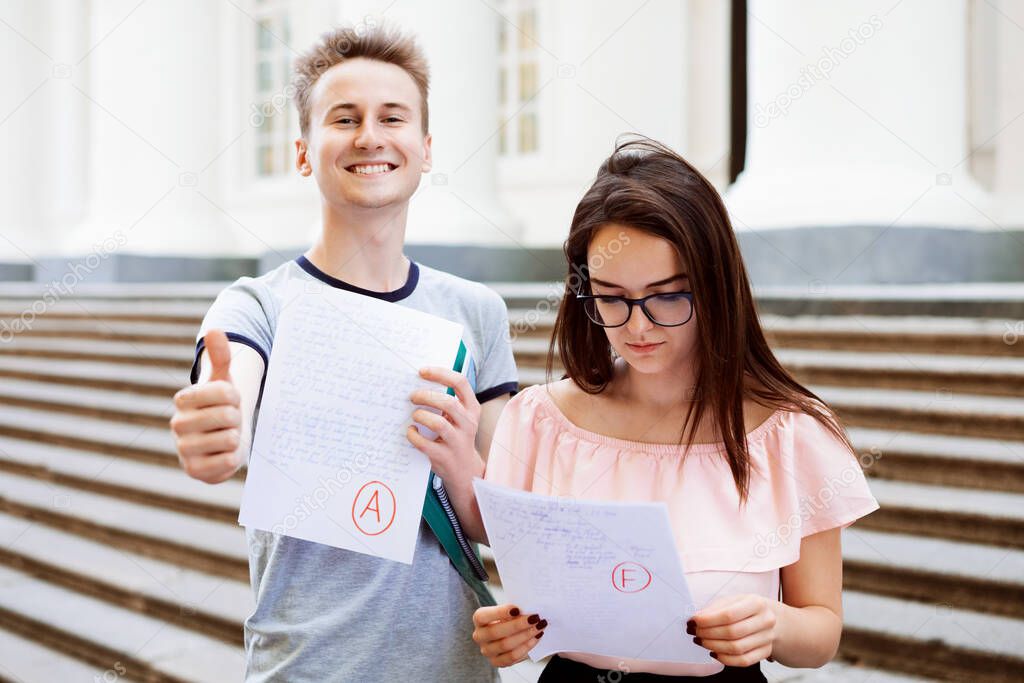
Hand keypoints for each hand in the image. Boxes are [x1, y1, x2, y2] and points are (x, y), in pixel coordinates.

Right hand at [170, 330, 242, 482]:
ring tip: (225, 437)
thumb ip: (220, 356)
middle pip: (228, 416)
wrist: (222, 440)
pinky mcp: (193, 471)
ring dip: (235, 438)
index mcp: (183, 399)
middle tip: (228, 421)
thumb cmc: (222, 407)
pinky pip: (227, 462)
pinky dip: (232, 458)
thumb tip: (215, 330)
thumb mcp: (223, 381)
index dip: (235, 397)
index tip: (228, 400)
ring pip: (229, 438)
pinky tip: (223, 454)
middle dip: (236, 419)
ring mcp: (183, 449)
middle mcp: (177, 424)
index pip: (224, 391)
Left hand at [406, 366, 482, 486]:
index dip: (440, 373)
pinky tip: (411, 432)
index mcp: (472, 408)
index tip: (422, 371)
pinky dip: (414, 436)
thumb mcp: (459, 417)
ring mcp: (458, 441)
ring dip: (421, 416)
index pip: (460, 382)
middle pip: (448, 402)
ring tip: (415, 415)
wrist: (465, 470)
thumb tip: (418, 383)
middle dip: (426, 396)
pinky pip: (425, 444)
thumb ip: (446, 401)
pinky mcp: (445, 457)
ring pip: (439, 424)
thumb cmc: (455, 436)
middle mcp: (468, 423)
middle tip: (412, 396)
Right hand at [472, 604, 546, 666]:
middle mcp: (479, 636)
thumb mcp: (508, 609)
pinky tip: (536, 638)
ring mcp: (487, 651)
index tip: (518, 609)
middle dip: (518, 625)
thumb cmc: (508, 617)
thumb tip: (529, 609)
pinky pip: (512, 657)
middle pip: (496, 632)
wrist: (507, 631)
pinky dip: (526, 647)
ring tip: (539, 627)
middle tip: (535, 618)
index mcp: (479, 619)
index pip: (483, 616)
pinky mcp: (497, 662)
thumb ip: (515, 609)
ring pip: (505, 646)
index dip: (500, 612)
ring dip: (525, 636)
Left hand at [687, 594, 776, 666]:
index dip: (708, 620)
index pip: (729, 615)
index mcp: (757, 603)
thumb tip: (697, 619)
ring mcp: (768, 638)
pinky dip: (725, 659)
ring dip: (713, 646)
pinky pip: (743, 661)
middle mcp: (766, 621)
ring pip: (736, 648)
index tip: (693, 621)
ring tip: (700, 641)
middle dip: (708, 634)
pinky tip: (713, 652)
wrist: (770, 618)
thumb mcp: (732, 600)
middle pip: (732, 633)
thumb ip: (714, 608)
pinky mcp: (765, 651)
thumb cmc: (745, 608)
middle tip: (694, 632)